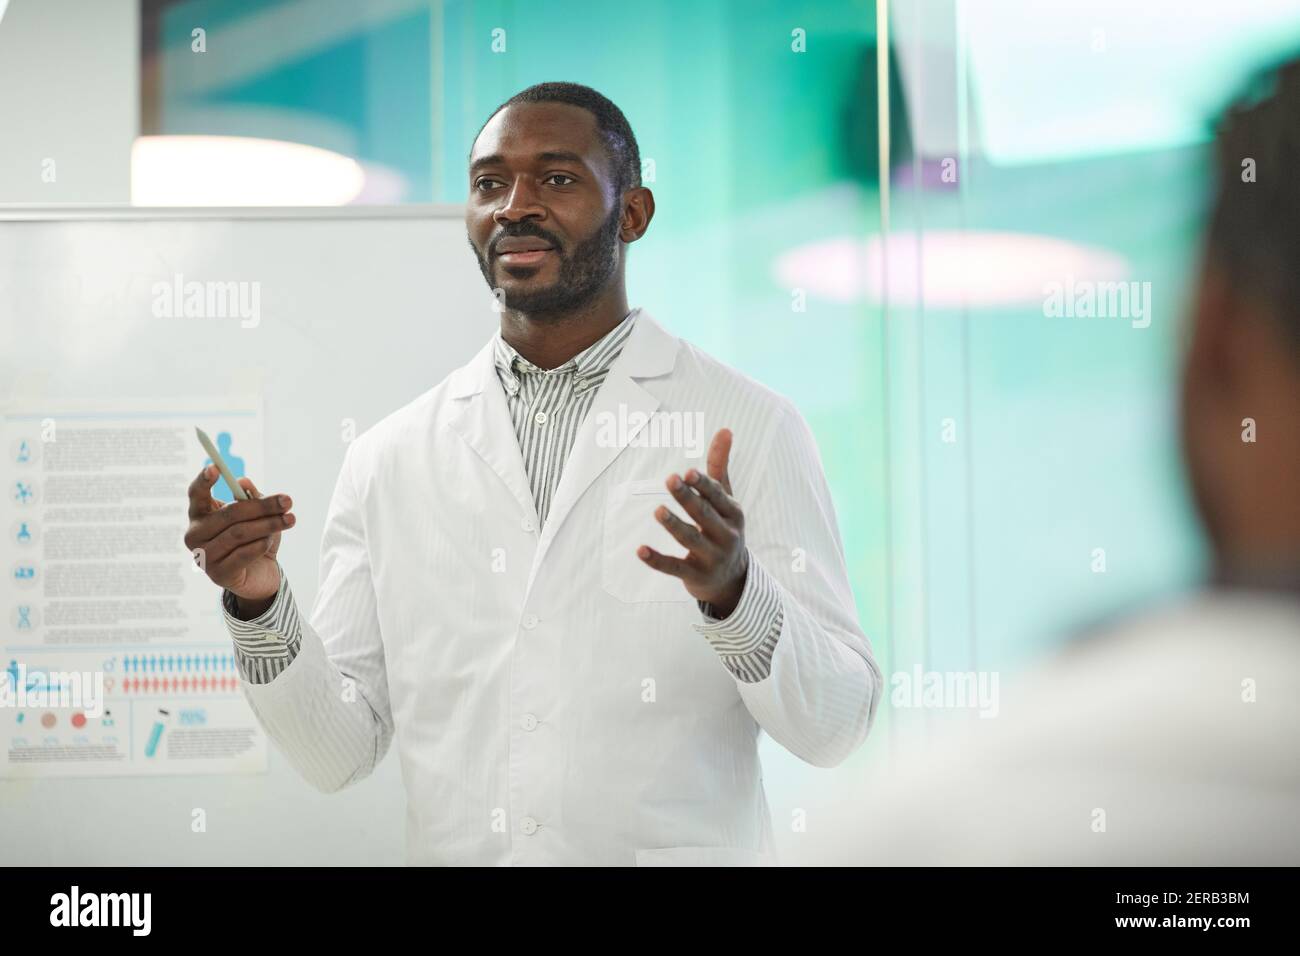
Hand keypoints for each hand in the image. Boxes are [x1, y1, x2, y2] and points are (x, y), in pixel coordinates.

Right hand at [183, 465, 294, 607]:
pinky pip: (243, 554)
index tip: (216, 467)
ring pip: (239, 533)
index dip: (204, 481)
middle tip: (288, 500)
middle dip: (262, 506)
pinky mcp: (218, 574)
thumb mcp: (257, 514)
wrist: (261, 574)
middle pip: (229, 514)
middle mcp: (195, 535)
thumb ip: (250, 497)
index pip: (196, 494)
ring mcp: (204, 556)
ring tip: (289, 520)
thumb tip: (244, 482)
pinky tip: (270, 541)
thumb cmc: (255, 538)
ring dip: (268, 525)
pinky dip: (262, 544)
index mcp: (200, 515)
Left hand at [637, 429, 747, 617]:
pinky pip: (674, 567)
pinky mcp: (694, 575)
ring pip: (690, 539)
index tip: (688, 472)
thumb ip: (720, 466)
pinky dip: (656, 560)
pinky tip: (640, 550)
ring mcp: (711, 558)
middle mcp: (726, 536)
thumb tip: (725, 429)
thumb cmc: (724, 527)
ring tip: (658, 510)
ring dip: (674, 525)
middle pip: (704, 514)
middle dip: (687, 498)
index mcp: (734, 514)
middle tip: (670, 480)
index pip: (718, 497)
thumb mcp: (727, 499)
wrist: (731, 579)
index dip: (704, 485)